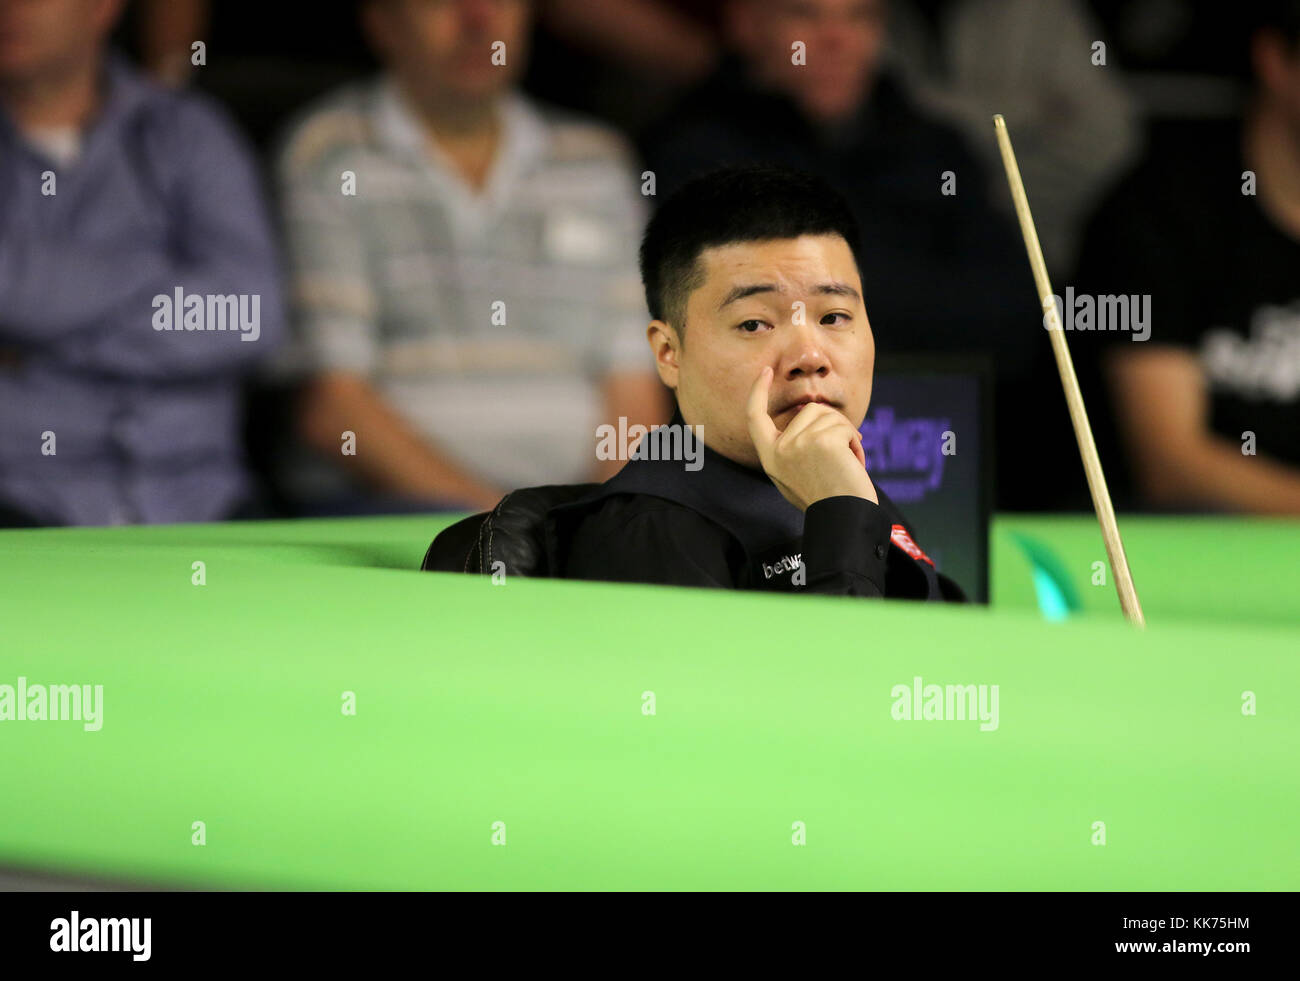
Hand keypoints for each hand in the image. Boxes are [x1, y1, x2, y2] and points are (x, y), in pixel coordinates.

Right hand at [746, 366, 877, 511]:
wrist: (842, 519)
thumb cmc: (825, 500)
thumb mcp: (795, 473)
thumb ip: (793, 446)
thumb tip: (805, 416)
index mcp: (769, 457)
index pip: (755, 417)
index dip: (758, 392)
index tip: (766, 372)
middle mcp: (779, 449)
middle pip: (808, 411)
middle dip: (831, 425)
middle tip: (840, 457)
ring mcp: (799, 443)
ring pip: (829, 416)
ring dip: (846, 435)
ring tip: (846, 463)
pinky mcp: (823, 440)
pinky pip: (845, 427)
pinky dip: (856, 444)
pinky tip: (854, 464)